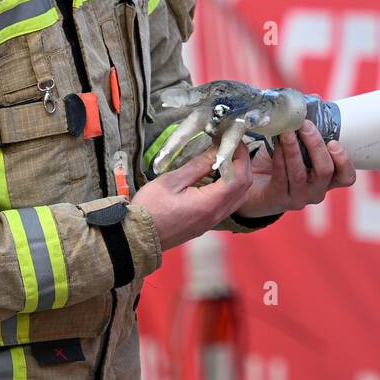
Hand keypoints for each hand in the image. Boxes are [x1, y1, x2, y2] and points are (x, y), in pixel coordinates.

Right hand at [131, 141, 253, 250]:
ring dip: (237, 176)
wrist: (136, 238)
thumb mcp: (172, 181)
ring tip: (226, 158)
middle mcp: (216, 215)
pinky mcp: (205, 224)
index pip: (239, 177)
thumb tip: (216, 151)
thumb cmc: (149, 208)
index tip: (235, 141)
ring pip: (237, 197)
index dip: (241, 157)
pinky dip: (228, 187)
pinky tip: (216, 176)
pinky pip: (227, 204)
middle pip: (243, 188)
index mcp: (210, 204)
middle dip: (243, 164)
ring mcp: (212, 222)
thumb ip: (198, 166)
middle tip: (232, 147)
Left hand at [234, 120, 355, 218]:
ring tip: (286, 131)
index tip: (333, 142)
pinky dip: (279, 158)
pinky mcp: (279, 198)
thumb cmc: (282, 161)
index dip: (344, 161)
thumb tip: (316, 99)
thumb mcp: (299, 145)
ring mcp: (299, 197)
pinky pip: (281, 177)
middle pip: (325, 171)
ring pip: (300, 173)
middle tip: (305, 125)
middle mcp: (317, 191)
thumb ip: (310, 126)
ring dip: (293, 149)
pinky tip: (275, 144)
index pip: (346, 177)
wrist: (254, 184)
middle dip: (315, 145)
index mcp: (328, 179)